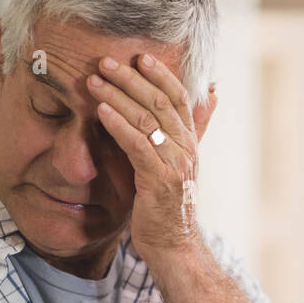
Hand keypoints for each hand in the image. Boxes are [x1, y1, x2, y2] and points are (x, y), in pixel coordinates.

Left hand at [86, 53, 203, 260]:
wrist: (175, 246)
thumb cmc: (169, 207)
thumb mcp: (178, 165)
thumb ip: (189, 132)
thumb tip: (210, 97)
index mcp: (190, 142)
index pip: (179, 97)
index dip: (160, 74)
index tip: (139, 56)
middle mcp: (186, 149)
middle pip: (160, 102)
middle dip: (131, 78)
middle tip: (104, 61)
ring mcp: (174, 164)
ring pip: (147, 119)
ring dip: (118, 95)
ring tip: (94, 80)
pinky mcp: (158, 180)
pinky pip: (137, 144)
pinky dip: (118, 124)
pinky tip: (100, 111)